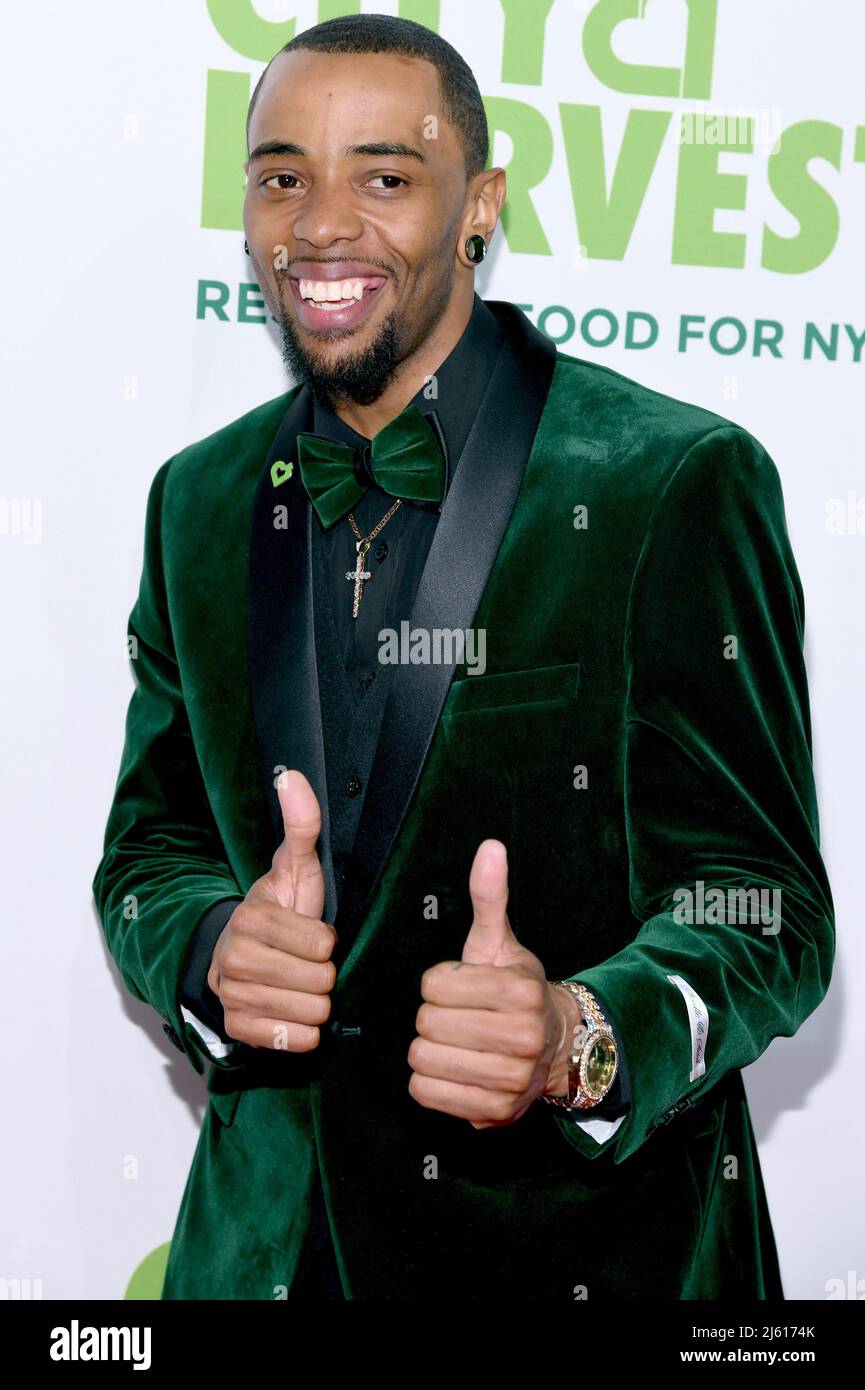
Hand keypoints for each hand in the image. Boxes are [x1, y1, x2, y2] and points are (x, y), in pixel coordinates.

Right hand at [207, 770, 335, 1051]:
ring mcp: (232, 997)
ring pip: (310, 1014)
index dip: (326, 942)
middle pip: (319, 983)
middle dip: (322, 975)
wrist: (241, 955)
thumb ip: (301, 826)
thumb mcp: (296, 869)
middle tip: (307, 963)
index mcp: (251, 919)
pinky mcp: (236, 1030)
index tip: (312, 935)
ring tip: (300, 984)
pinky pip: (293, 1042)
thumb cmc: (280, 912)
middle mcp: (234, 960)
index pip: (323, 946)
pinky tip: (291, 1012)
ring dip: (314, 1003)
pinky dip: (301, 1032)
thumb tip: (293, 775)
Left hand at [407, 839, 583, 1128]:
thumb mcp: (501, 942)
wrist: (557, 1048)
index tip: (460, 986)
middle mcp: (521, 1038)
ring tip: (453, 1042)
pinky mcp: (493, 1113)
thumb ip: (489, 896)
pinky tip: (451, 1068)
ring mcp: (509, 1080)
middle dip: (433, 1016)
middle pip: (427, 1023)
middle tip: (456, 1016)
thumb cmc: (517, 990)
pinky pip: (426, 1094)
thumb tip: (490, 848)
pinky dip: (429, 1081)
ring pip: (423, 1060)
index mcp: (519, 990)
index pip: (433, 986)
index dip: (438, 983)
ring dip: (429, 1049)